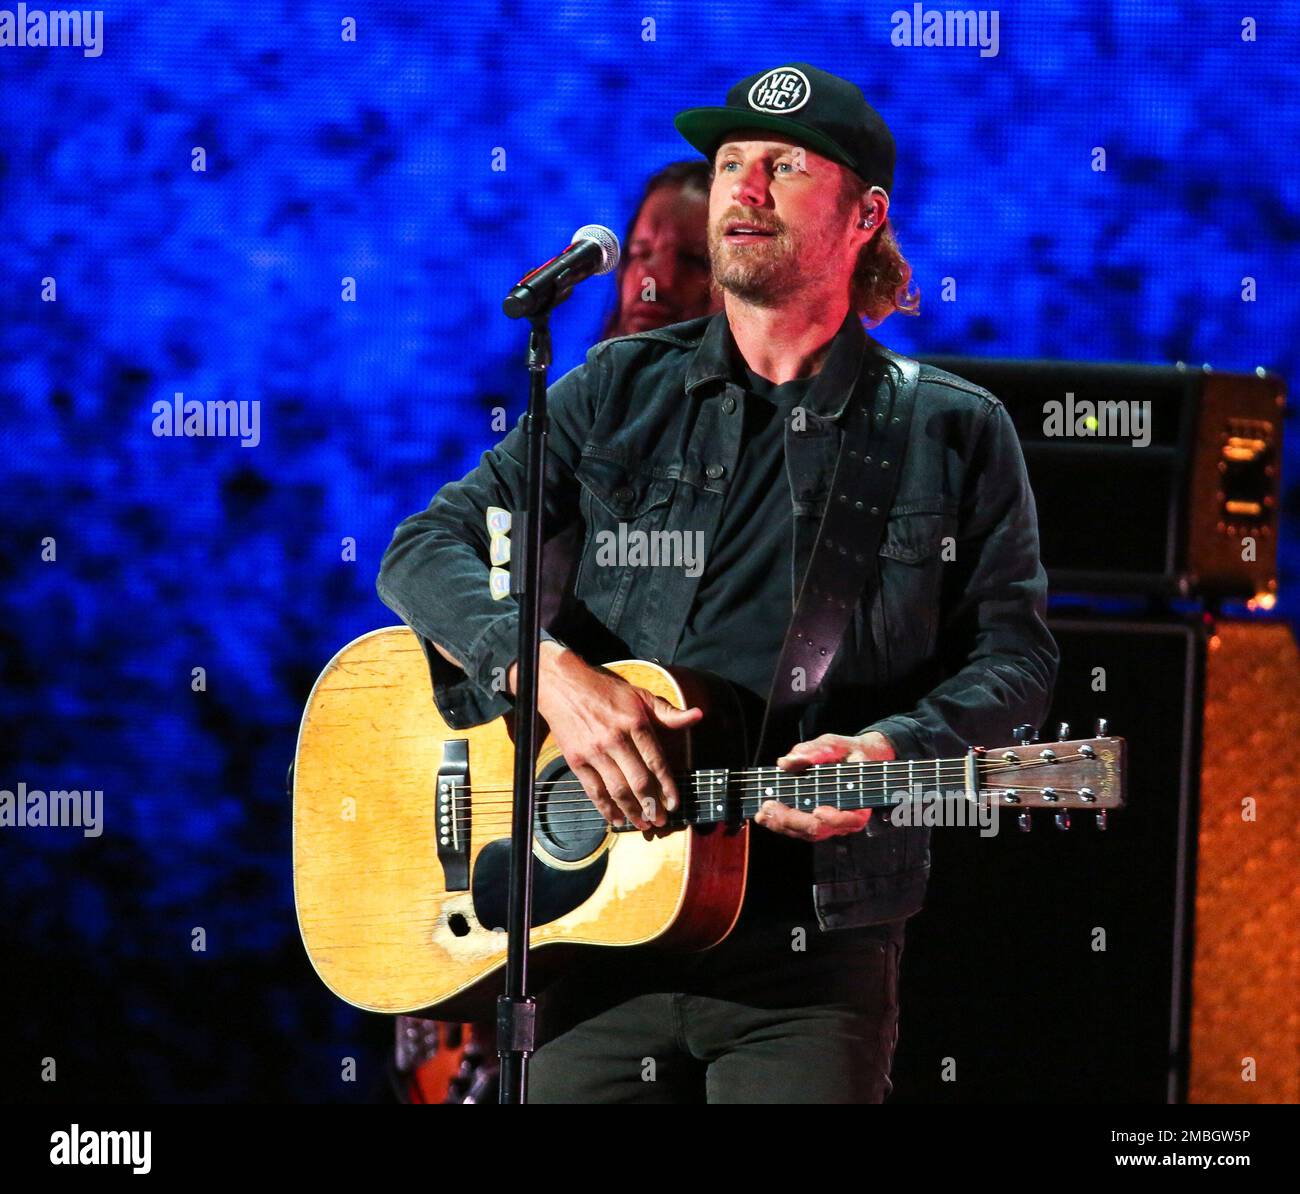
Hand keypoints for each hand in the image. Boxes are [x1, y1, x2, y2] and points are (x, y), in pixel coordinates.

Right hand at [519, 646, 703, 830]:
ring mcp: (595, 752)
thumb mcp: (640, 695)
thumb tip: (698, 716)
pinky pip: (593, 791)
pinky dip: (606, 808)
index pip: (657, 762)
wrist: (564, 686)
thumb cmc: (605, 691)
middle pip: (638, 781)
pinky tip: (616, 819)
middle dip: (652, 806)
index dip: (668, 786)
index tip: (675, 804)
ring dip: (632, 812)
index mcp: (635, 723)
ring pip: (617, 790)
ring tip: (643, 824)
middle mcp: (616, 739)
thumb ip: (668, 712)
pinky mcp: (576, 760)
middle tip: (661, 821)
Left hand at [754, 731, 895, 840]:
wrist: (852, 760)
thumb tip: (787, 761)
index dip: (834, 819)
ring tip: (762, 813)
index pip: (850, 818)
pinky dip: (780, 824)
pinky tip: (764, 815)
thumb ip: (814, 751)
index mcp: (858, 801)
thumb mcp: (834, 745)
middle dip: (793, 821)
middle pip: (820, 829)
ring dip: (781, 824)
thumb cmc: (845, 753)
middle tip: (771, 807)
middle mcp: (844, 819)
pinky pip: (799, 829)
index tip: (818, 811)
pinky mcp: (814, 822)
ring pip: (806, 833)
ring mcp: (828, 824)